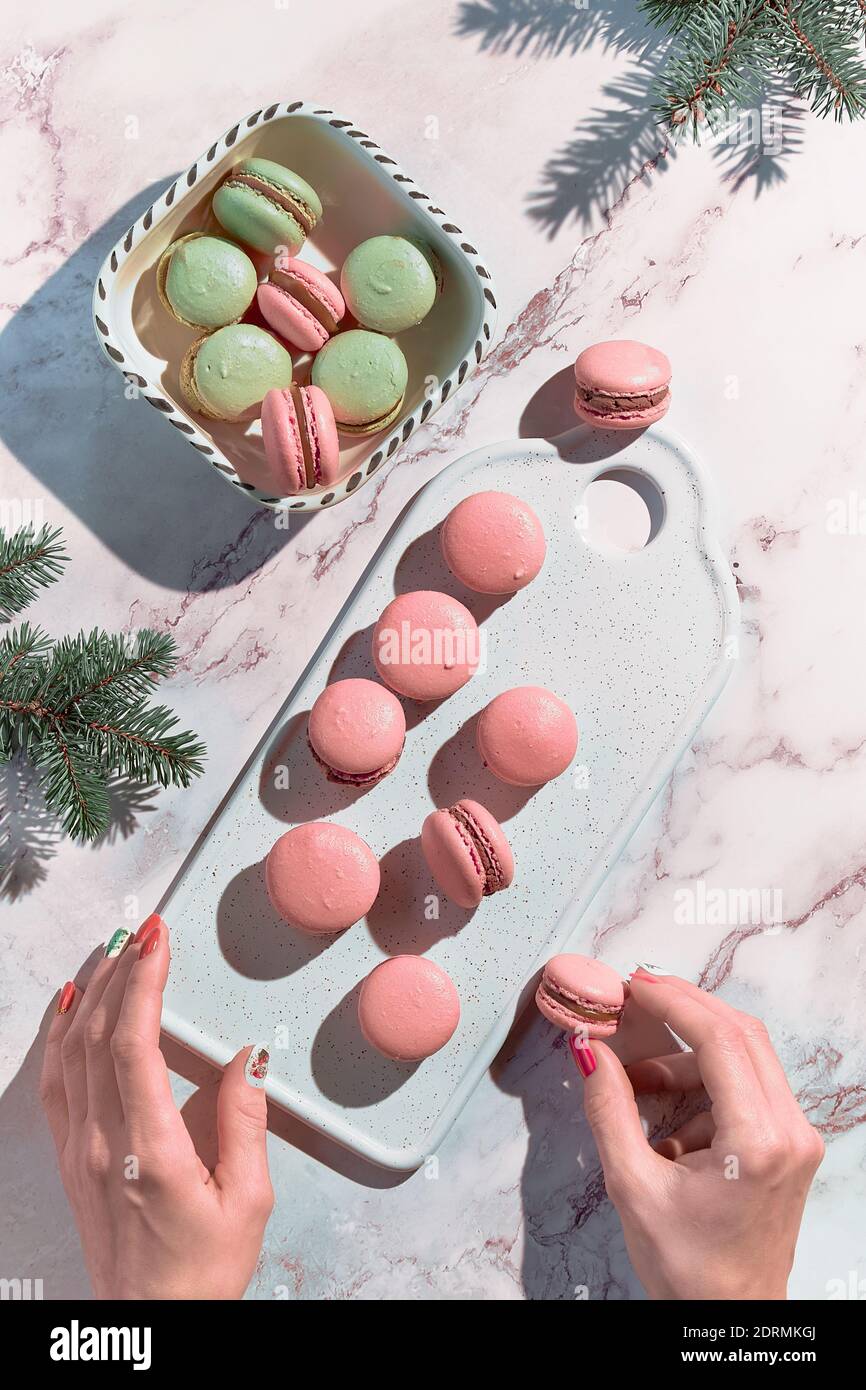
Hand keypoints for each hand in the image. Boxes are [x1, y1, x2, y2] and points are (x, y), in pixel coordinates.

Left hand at [40, 917, 273, 1299]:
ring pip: (69, 1054)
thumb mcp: (247, 1203)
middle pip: (96, 1038)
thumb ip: (246, 1125)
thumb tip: (249, 1058)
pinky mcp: (72, 1161)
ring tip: (111, 952)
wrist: (153, 1327)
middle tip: (143, 930)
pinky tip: (71, 1008)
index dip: (141, 985)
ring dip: (89, 996)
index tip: (157, 941)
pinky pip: (54, 1084)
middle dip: (118, 973)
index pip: (132, 1047)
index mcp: (147, 1151)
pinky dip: (58, 1037)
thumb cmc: (202, 1272)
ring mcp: (79, 1152)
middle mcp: (102, 1145)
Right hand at [573, 970, 823, 1299]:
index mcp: (758, 1143)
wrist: (730, 1318)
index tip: (634, 983)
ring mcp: (797, 1136)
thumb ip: (609, 1110)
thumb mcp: (633, 1187)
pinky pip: (748, 1085)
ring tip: (636, 1078)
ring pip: (746, 1056)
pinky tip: (666, 1109)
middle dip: (686, 1007)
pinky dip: (704, 1080)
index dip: (675, 1001)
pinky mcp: (790, 1143)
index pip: (720, 1040)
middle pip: (742, 1034)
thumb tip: (590, 1049)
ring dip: (689, 1051)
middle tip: (636, 994)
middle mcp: (791, 1132)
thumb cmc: (687, 1267)